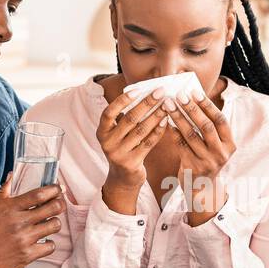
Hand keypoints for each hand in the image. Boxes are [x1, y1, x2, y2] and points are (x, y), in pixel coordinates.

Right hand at [0, 174, 63, 267]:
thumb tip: (10, 179)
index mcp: (8, 208)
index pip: (39, 194)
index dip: (53, 190)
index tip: (57, 189)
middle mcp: (19, 222)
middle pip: (53, 208)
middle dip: (59, 204)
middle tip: (58, 204)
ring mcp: (24, 239)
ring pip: (54, 226)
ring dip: (54, 223)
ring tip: (48, 224)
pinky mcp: (26, 256)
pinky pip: (49, 247)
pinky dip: (49, 244)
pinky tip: (42, 242)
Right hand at [97, 87, 170, 213]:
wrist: (123, 178)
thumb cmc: (123, 148)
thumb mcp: (118, 134)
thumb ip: (125, 118)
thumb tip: (145, 94)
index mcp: (102, 132)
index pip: (109, 112)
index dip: (122, 101)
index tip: (138, 90)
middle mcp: (107, 143)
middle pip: (129, 119)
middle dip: (146, 103)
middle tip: (160, 92)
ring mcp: (118, 154)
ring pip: (140, 130)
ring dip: (155, 115)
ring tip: (166, 105)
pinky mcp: (131, 163)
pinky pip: (148, 143)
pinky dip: (158, 131)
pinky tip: (166, 121)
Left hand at [173, 89, 235, 225]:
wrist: (201, 188)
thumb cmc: (206, 159)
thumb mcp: (215, 146)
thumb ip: (209, 127)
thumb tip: (192, 98)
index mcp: (230, 145)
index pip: (221, 121)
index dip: (208, 106)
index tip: (195, 92)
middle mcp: (221, 154)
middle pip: (206, 127)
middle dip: (192, 109)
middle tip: (180, 95)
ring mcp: (208, 162)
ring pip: (191, 135)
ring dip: (179, 118)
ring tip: (169, 105)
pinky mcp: (193, 168)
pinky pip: (180, 146)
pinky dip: (173, 132)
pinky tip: (166, 121)